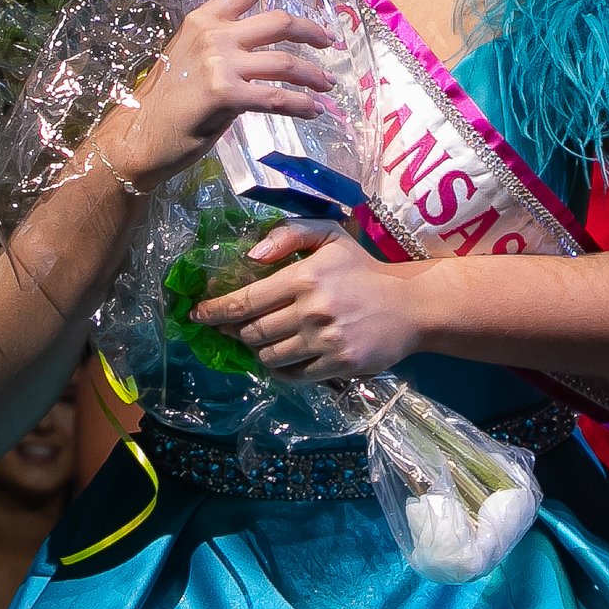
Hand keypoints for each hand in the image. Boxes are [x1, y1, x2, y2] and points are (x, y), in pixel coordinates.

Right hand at [98, 0, 334, 188]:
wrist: (137, 136)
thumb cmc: (165, 100)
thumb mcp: (190, 56)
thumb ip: (223, 45)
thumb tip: (261, 50)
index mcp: (204, 18)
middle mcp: (214, 34)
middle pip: (279, 22)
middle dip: (312, 32)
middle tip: (328, 44)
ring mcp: (220, 63)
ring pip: (285, 62)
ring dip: (313, 75)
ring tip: (326, 85)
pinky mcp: (226, 95)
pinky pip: (276, 97)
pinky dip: (301, 104)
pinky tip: (313, 110)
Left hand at [194, 221, 423, 381]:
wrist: (410, 305)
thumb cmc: (362, 270)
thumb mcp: (329, 236)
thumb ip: (289, 234)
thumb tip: (250, 256)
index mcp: (306, 277)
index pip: (246, 300)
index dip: (216, 310)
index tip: (198, 314)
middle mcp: (313, 310)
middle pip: (253, 332)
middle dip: (234, 332)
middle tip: (229, 329)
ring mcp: (326, 340)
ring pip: (269, 356)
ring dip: (258, 351)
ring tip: (260, 342)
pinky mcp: (339, 364)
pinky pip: (293, 375)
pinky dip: (280, 369)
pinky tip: (283, 358)